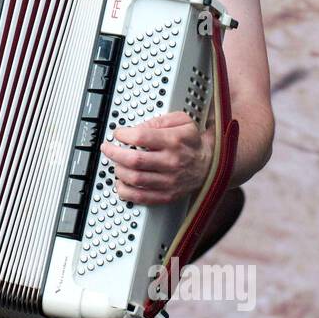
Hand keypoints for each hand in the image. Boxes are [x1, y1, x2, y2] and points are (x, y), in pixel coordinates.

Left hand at [98, 111, 213, 205]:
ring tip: (116, 164)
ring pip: (135, 179)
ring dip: (119, 170)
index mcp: (174, 141)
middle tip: (107, 148)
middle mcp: (171, 162)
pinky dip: (125, 191)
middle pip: (134, 160)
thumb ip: (160, 121)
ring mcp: (169, 181)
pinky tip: (121, 182)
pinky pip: (141, 197)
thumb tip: (138, 128)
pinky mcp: (167, 195)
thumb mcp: (182, 121)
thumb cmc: (192, 142)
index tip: (118, 133)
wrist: (210, 164)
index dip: (124, 134)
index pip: (141, 137)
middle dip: (114, 153)